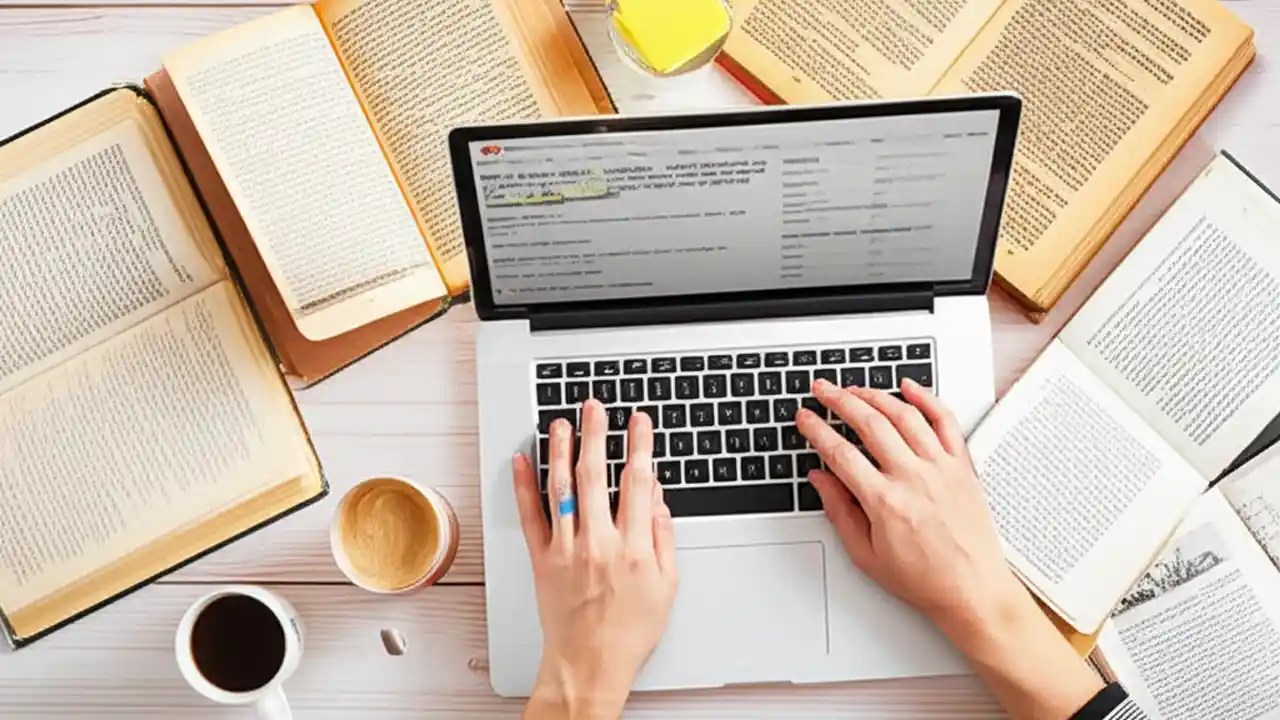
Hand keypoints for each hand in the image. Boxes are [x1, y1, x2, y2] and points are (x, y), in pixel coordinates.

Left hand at [513, 400, 677, 719]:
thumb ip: (662, 537)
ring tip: (561, 422)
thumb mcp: (666, 584)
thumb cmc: (630, 630)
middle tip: (595, 407)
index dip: (639, 445)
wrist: (590, 663)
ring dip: (559, 449)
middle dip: (596, 434)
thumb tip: (656, 498)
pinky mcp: (541, 559)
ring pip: (559, 487)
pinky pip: (530, 515)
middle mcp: (597, 542)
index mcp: (633, 547)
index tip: (639, 421)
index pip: (637, 481)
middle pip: (594, 474)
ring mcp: (566, 548)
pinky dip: (523, 485)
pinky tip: (521, 460)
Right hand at [795, 378, 1021, 630]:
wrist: (972, 591)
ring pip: (904, 415)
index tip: (805, 418)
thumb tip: (820, 478)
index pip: (840, 453)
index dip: (816, 430)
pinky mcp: (962, 467)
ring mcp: (941, 469)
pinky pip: (945, 421)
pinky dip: (927, 398)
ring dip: (875, 395)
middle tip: (823, 390)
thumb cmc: (924, 579)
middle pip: (870, 423)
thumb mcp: (865, 555)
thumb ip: (839, 511)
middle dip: (839, 400)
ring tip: (855, 389)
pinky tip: (909, 388)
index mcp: (885, 503)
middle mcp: (914, 479)